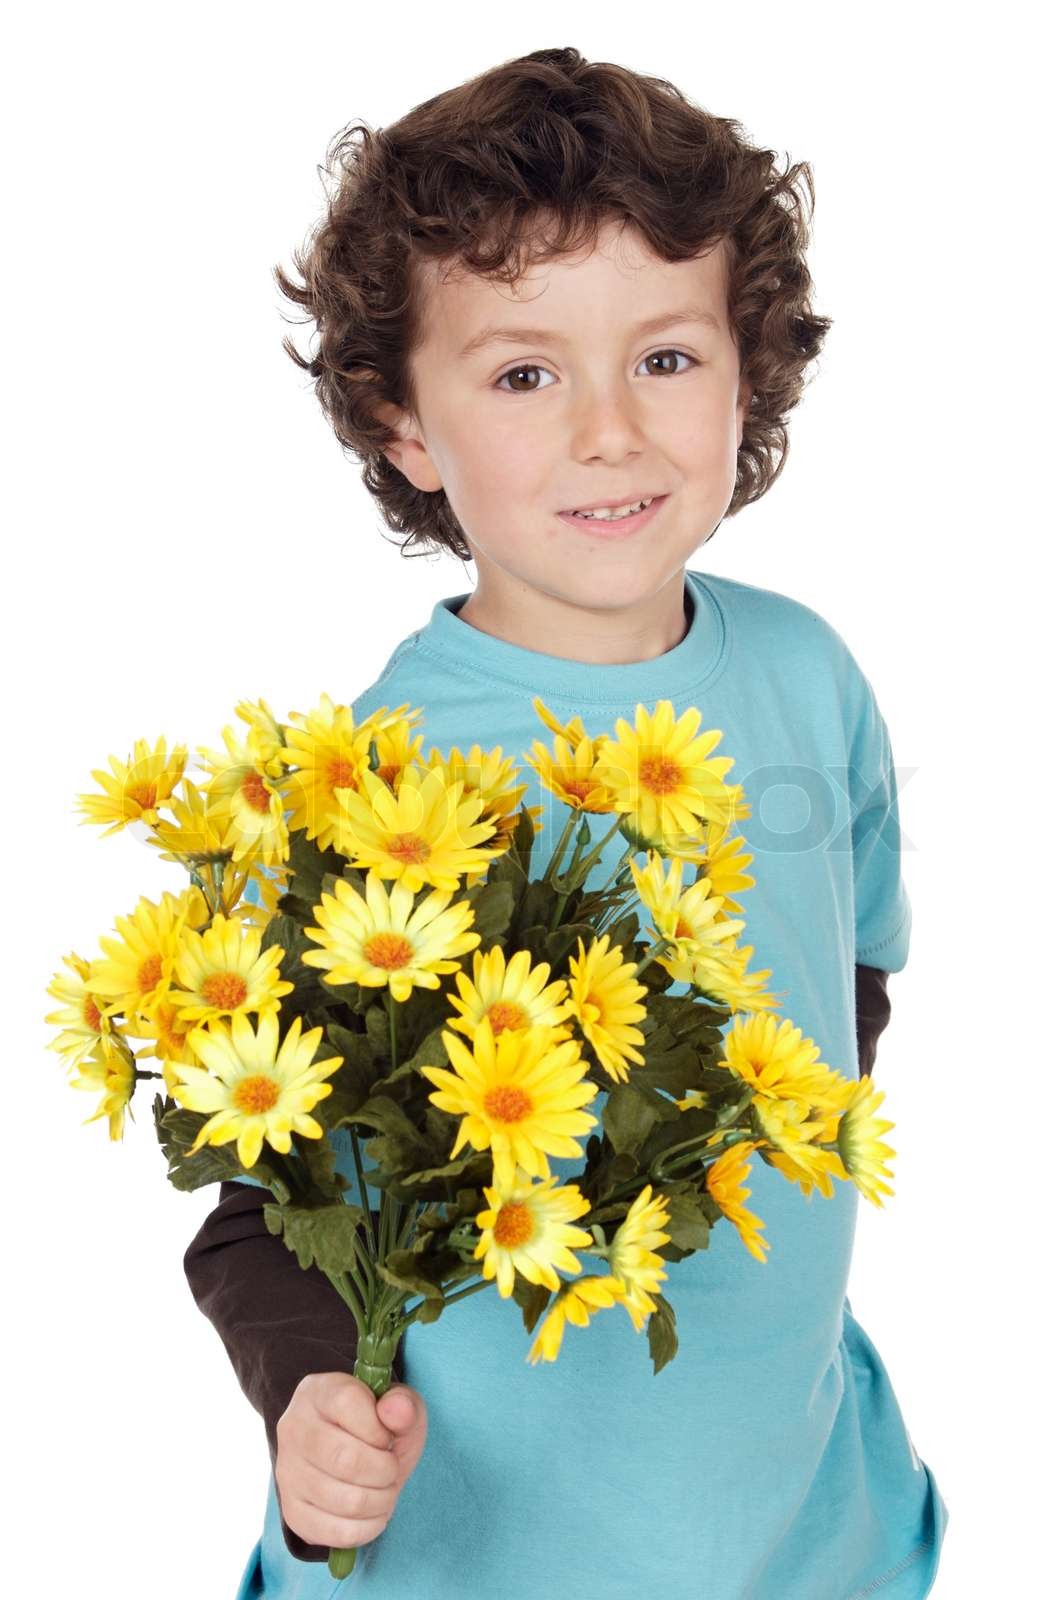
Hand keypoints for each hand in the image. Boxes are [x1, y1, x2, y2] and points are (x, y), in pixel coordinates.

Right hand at [275, 1372, 428, 1550]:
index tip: (387, 1437)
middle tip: (391, 1469)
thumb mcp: (399, 1406)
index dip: (379, 1427)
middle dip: (385, 1470)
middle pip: (346, 1460)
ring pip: (346, 1501)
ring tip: (384, 1489)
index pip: (347, 1404)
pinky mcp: (293, 1512)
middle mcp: (293, 1429)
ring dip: (381, 1500)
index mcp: (318, 1392)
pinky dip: (367, 1528)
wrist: (351, 1456)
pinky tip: (372, 1512)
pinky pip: (336, 1532)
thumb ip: (403, 1405)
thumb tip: (396, 1410)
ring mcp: (288, 1473)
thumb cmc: (378, 1427)